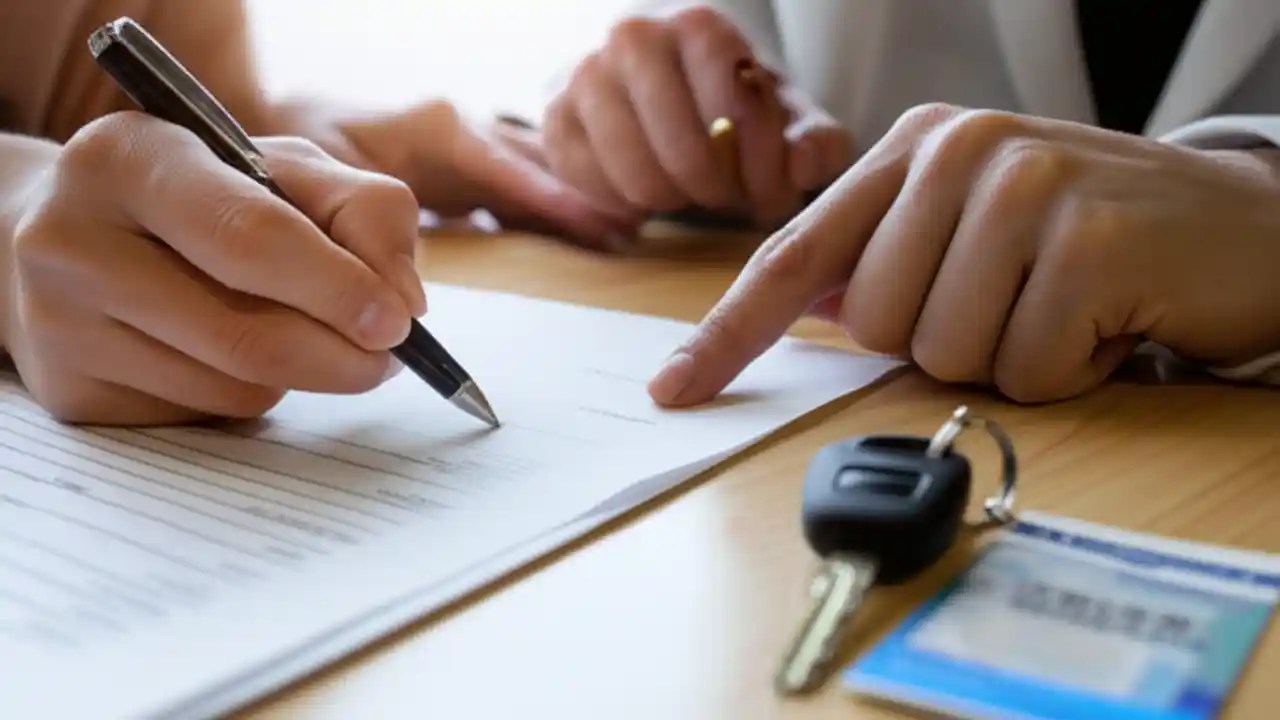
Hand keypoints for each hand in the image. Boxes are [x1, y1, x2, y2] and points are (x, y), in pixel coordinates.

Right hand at [4, 111, 426, 425]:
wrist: (68, 238)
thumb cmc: (201, 196)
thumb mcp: (283, 168)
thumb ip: (363, 209)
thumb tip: (403, 301)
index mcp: (129, 157)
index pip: (252, 236)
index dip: (340, 288)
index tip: (399, 322)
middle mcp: (73, 240)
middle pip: (247, 334)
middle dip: (343, 355)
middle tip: (389, 359)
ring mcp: (62, 326)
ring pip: (236, 387)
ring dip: (302, 376)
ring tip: (300, 333)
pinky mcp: (73, 393)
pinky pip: (206, 415)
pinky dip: (250, 396)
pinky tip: (232, 355)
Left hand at [303, 99, 640, 251]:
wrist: (292, 126)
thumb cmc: (309, 144)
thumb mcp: (333, 180)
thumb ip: (371, 232)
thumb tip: (413, 298)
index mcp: (440, 126)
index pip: (508, 164)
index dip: (550, 195)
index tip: (592, 222)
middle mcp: (468, 133)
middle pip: (540, 164)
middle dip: (585, 195)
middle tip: (630, 232)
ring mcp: (476, 152)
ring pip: (542, 173)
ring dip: (580, 202)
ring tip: (625, 233)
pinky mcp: (475, 175)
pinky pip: (528, 192)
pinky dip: (558, 212)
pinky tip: (591, 236)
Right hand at [541, 5, 850, 232]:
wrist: (661, 82)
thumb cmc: (730, 103)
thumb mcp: (788, 117)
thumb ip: (816, 142)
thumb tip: (801, 167)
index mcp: (699, 24)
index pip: (737, 111)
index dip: (762, 167)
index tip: (773, 191)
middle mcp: (633, 36)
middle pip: (685, 154)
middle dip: (719, 192)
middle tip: (730, 197)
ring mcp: (584, 75)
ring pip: (638, 179)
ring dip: (676, 202)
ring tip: (692, 191)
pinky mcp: (553, 119)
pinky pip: (596, 190)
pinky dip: (629, 206)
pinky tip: (651, 189)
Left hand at [648, 103, 1279, 405]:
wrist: (1237, 222)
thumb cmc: (1090, 232)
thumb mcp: (973, 224)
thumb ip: (882, 258)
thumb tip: (796, 311)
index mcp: (914, 145)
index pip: (793, 253)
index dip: (729, 331)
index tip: (676, 387)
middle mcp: (958, 150)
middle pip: (870, 323)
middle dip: (941, 340)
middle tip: (1015, 299)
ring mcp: (1024, 186)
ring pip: (943, 351)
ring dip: (1008, 355)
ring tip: (1062, 305)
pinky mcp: (1086, 238)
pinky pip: (1026, 366)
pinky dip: (1067, 369)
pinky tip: (1105, 318)